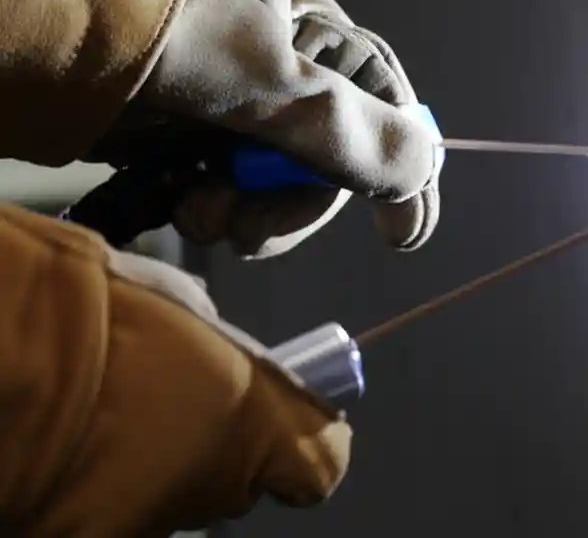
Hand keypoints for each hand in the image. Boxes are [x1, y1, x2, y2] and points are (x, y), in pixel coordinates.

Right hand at [22, 247, 350, 535]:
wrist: (14, 346)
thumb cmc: (103, 310)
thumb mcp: (183, 308)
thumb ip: (219, 342)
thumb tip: (211, 343)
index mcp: (260, 426)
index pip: (320, 467)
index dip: (308, 447)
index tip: (293, 428)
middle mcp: (220, 484)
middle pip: (240, 485)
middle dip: (218, 454)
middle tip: (171, 412)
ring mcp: (159, 518)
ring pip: (178, 503)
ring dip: (158, 475)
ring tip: (109, 427)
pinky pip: (118, 521)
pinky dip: (101, 500)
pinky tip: (74, 460)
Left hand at [89, 0, 441, 257]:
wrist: (41, 47)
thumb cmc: (167, 43)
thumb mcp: (276, 86)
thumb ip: (357, 134)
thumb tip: (423, 171)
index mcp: (314, 33)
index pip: (384, 106)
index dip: (401, 171)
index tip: (403, 236)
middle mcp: (282, 70)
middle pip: (330, 163)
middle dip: (294, 208)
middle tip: (254, 234)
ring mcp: (235, 108)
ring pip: (278, 188)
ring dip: (248, 216)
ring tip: (202, 212)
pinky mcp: (189, 140)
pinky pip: (231, 194)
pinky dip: (214, 212)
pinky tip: (185, 206)